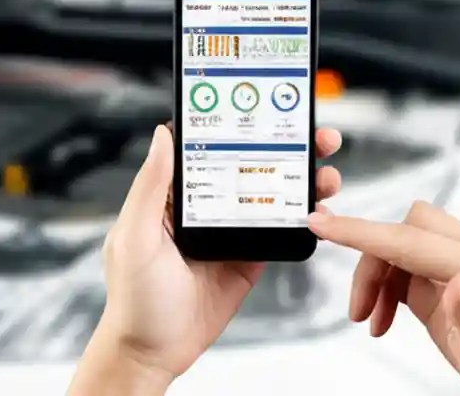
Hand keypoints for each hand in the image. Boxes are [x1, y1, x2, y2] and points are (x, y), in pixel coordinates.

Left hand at [69, 125, 342, 394]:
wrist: (153, 352)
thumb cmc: (133, 296)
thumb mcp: (134, 235)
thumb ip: (150, 185)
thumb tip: (162, 134)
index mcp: (172, 195)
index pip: (210, 148)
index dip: (239, 125)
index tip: (268, 106)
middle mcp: (204, 207)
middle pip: (251, 165)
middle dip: (287, 147)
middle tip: (318, 136)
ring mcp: (229, 231)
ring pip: (272, 193)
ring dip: (302, 179)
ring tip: (327, 172)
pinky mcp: (249, 258)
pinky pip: (280, 231)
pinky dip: (304, 217)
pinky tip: (321, 208)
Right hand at [308, 202, 459, 395]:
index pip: (404, 237)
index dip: (357, 230)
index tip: (320, 222)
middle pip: (400, 231)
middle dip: (370, 262)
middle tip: (360, 312)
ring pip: (400, 244)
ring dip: (376, 278)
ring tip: (371, 321)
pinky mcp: (455, 272)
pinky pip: (407, 261)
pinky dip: (387, 285)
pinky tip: (386, 317)